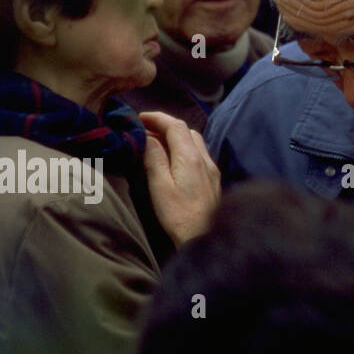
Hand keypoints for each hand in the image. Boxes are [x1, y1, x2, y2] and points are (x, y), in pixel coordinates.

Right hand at [140, 111, 220, 245]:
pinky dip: (184, 147)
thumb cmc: (178, 214)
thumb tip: (149, 137)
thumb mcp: (160, 186)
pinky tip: (174, 158)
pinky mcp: (213, 178)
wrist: (204, 236)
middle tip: (145, 129)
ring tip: (157, 142)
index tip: (139, 117)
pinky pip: (199, 153)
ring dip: (176, 136)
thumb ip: (155, 159)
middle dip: (166, 125)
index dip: (157, 118)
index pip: (175, 126)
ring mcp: (211, 168)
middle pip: (187, 131)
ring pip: (195, 141)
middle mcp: (205, 158)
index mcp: (190, 157)